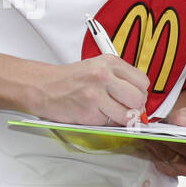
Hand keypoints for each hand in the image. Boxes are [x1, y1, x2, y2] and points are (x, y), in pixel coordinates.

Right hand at [32, 55, 149, 124]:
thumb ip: (120, 79)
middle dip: (135, 108)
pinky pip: (109, 124)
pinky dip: (104, 123)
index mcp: (110, 63)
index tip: (133, 98)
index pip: (143, 82)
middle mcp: (104, 76)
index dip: (140, 93)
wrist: (42, 86)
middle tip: (125, 108)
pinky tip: (94, 113)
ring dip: (122, 118)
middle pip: (139, 99)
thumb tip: (141, 99)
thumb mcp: (98, 68)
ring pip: (128, 115)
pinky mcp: (88, 112)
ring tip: (110, 112)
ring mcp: (96, 94)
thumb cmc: (70, 79)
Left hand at [143, 104, 185, 177]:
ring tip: (144, 133)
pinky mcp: (173, 172)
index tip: (165, 127)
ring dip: (153, 145)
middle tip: (147, 129)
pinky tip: (147, 141)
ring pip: (166, 157)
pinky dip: (152, 151)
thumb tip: (180, 123)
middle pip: (178, 151)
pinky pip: (159, 163)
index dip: (179, 135)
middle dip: (161, 139)